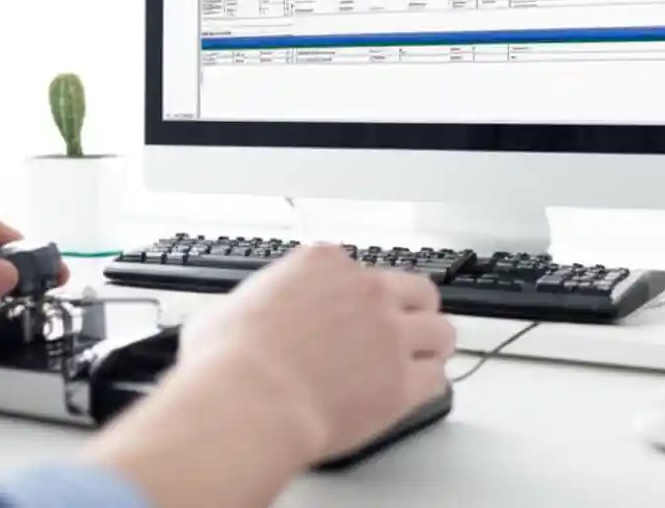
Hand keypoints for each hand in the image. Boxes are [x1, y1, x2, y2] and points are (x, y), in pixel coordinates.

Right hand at [86, 245, 453, 507]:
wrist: (249, 400)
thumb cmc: (229, 361)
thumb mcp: (224, 311)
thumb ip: (244, 308)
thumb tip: (227, 322)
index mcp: (321, 264)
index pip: (357, 267)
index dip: (357, 293)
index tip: (352, 308)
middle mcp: (364, 291)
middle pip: (416, 289)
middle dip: (411, 309)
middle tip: (403, 326)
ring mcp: (388, 334)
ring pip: (440, 331)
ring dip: (430, 345)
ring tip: (421, 358)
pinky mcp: (402, 381)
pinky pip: (436, 377)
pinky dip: (427, 384)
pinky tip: (416, 390)